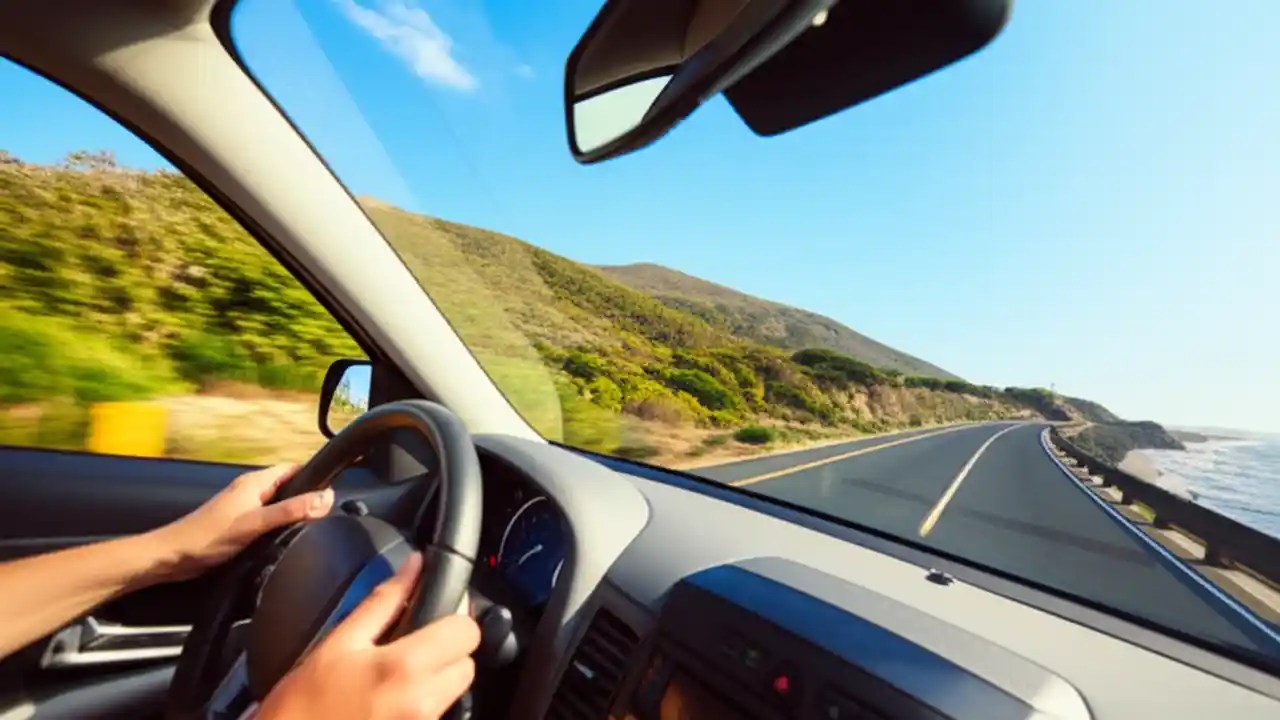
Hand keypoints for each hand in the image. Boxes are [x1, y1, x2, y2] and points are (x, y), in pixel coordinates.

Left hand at [149, 464, 333, 581]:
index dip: (313, 477)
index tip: (330, 492)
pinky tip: (281, 542)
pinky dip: (277, 528)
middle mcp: (249, 492)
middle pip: (288, 488)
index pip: (293, 469)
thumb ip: (291, 510)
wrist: (171, 557)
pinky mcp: (238, 526)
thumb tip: (325, 497)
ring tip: (305, 530)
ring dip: (291, 515)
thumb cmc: (205, 538)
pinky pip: (266, 521)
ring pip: (277, 506)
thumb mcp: (255, 523)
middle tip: (322, 516)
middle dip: (305, 499)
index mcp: (254, 483)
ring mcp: (243, 509)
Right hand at [258, 553, 480, 719]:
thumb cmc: (303, 702)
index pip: (467, 632)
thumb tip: (415, 565)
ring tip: (396, 677)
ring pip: (454, 692)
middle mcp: (422, 702)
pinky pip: (437, 714)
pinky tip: (391, 700)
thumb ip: (383, 601)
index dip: (454, 618)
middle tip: (413, 648)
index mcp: (404, 667)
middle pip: (467, 665)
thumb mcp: (339, 642)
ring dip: (437, 680)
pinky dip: (423, 704)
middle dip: (448, 652)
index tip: (435, 616)